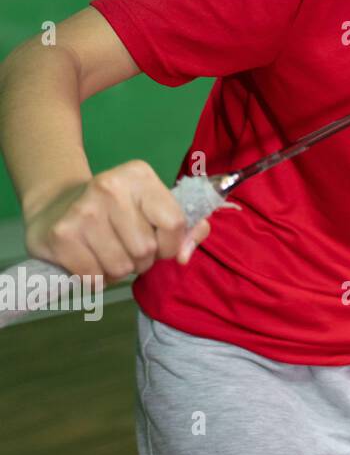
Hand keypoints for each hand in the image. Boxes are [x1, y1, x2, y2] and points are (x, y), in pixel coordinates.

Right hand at [23, 160, 208, 282]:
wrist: (57, 204)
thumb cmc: (120, 210)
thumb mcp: (156, 205)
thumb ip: (187, 228)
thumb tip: (183, 257)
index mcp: (139, 175)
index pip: (174, 223)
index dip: (171, 244)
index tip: (159, 244)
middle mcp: (110, 188)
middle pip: (146, 249)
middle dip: (142, 260)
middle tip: (128, 248)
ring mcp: (83, 211)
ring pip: (120, 267)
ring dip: (119, 271)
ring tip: (109, 253)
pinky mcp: (61, 236)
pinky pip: (93, 278)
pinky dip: (96, 279)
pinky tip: (90, 260)